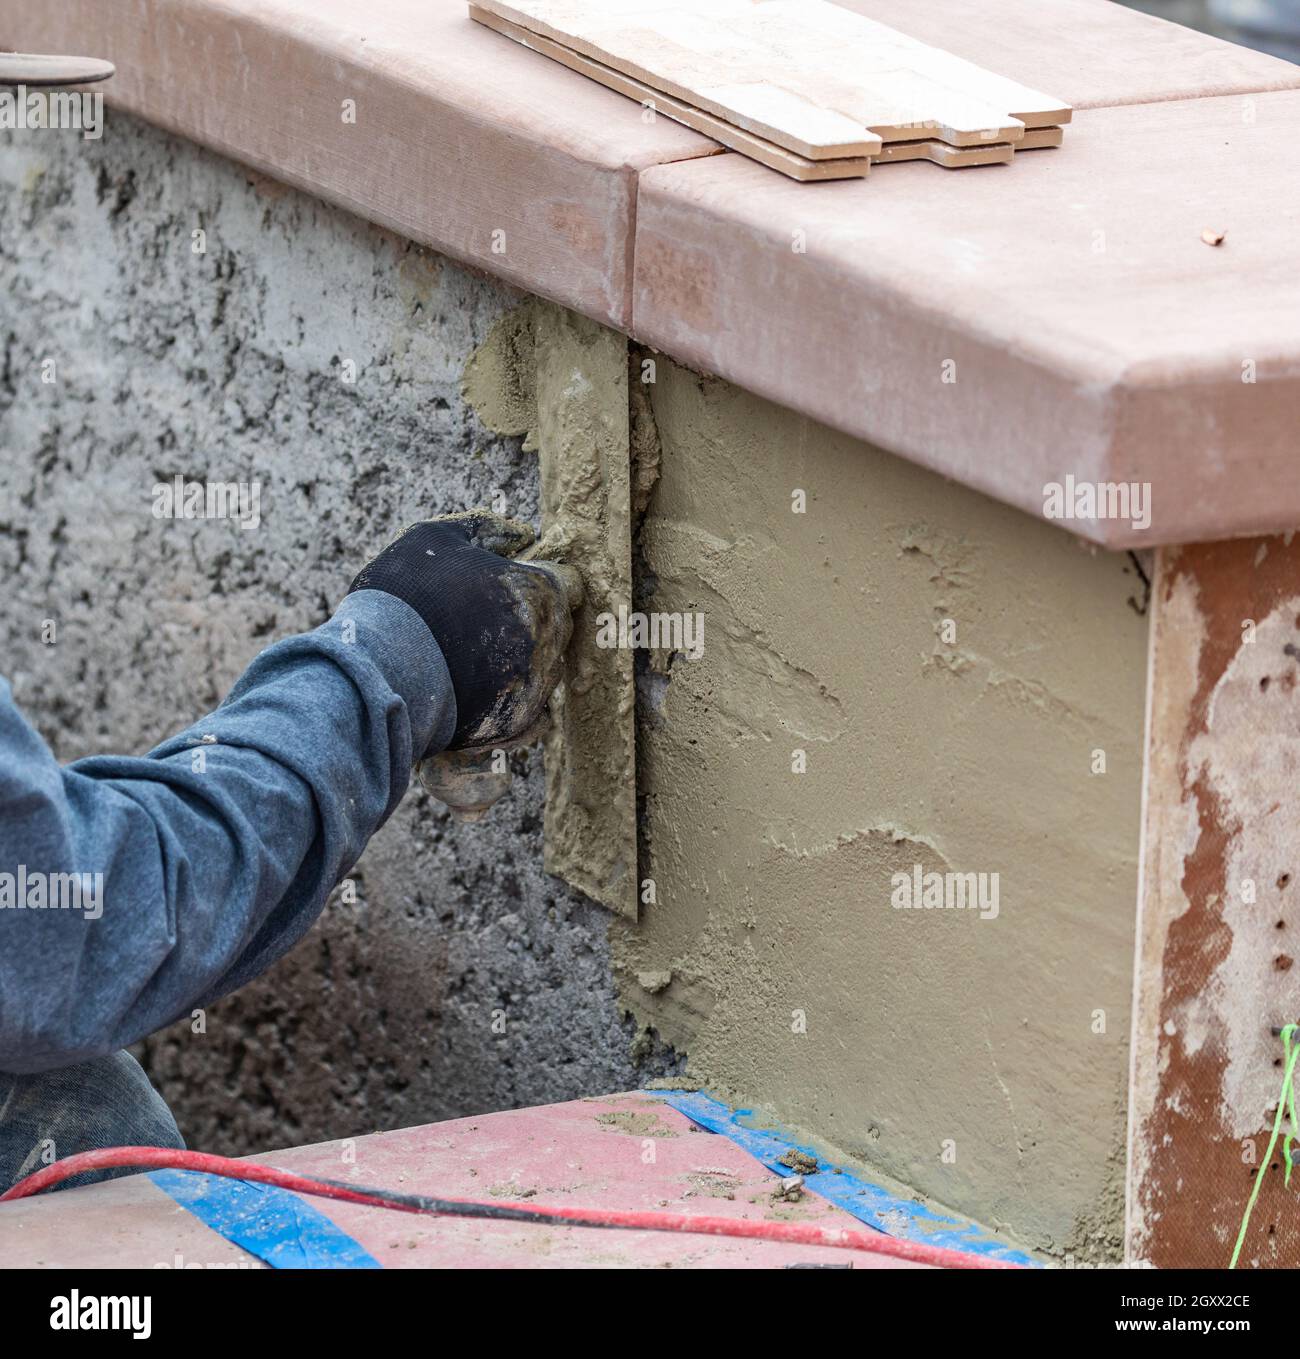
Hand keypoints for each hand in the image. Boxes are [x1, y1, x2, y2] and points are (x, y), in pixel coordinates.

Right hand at [348, 514, 575, 751]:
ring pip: (545, 668)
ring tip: (473, 658)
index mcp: (538, 592)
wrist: (377, 670)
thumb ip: (485, 529)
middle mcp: (547, 641)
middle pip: (556, 626)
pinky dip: (515, 703)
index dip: (538, 580)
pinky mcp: (516, 724)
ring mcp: (535, 686)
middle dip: (530, 620)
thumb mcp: (434, 538)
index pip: (566, 583)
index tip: (512, 585)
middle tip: (483, 621)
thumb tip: (520, 535)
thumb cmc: (404, 596)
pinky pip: (535, 713)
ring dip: (521, 661)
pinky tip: (484, 693)